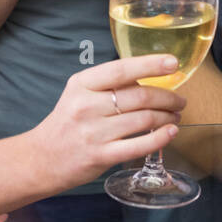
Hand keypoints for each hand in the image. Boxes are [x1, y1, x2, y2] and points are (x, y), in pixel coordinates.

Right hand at [32, 55, 185, 192]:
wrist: (41, 158)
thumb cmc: (66, 123)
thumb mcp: (79, 94)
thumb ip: (108, 85)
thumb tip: (147, 79)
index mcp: (82, 84)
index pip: (121, 70)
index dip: (150, 65)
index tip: (173, 62)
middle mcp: (87, 105)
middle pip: (139, 96)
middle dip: (167, 97)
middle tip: (180, 99)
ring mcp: (94, 132)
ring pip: (143, 119)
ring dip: (167, 117)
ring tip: (174, 116)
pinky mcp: (100, 156)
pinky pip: (138, 145)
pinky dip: (160, 138)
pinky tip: (171, 133)